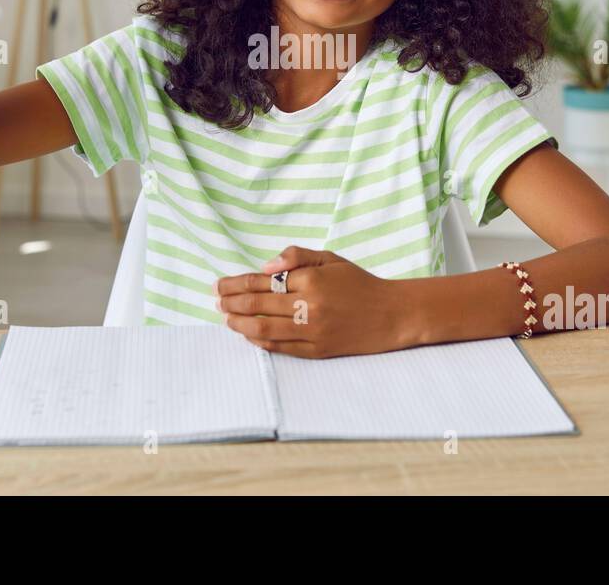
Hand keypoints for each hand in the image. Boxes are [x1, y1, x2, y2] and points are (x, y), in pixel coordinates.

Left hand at [216, 247, 416, 357]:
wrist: (391, 314)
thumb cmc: (359, 283)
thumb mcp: (331, 259)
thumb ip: (297, 256)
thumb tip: (265, 266)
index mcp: (311, 279)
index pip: (262, 281)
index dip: (236, 284)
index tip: (219, 285)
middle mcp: (309, 306)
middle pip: (257, 305)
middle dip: (231, 303)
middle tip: (216, 301)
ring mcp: (312, 331)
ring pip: (263, 329)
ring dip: (239, 324)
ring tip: (227, 319)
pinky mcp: (317, 351)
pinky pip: (280, 347)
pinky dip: (259, 342)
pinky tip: (249, 335)